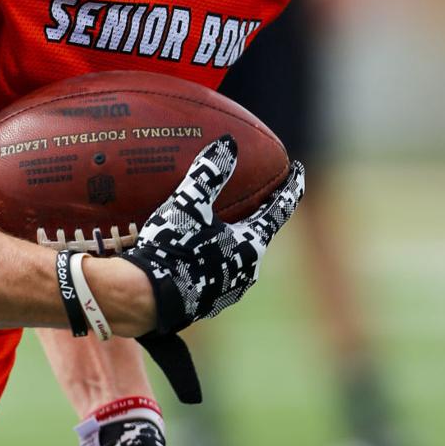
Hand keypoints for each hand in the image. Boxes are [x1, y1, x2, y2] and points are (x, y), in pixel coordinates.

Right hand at [128, 136, 304, 402]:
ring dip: (234, 240)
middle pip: (260, 236)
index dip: (291, 188)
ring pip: (239, 258)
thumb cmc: (173, 248)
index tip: (299, 170)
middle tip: (258, 198)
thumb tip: (228, 142)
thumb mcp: (189, 204)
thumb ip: (210, 172)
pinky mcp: (209, 303)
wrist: (146, 298)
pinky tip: (196, 252)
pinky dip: (213, 257)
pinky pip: (217, 273)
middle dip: (259, 216)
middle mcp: (248, 271)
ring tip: (223, 226)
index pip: (279, 210)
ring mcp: (229, 290)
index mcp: (251, 245)